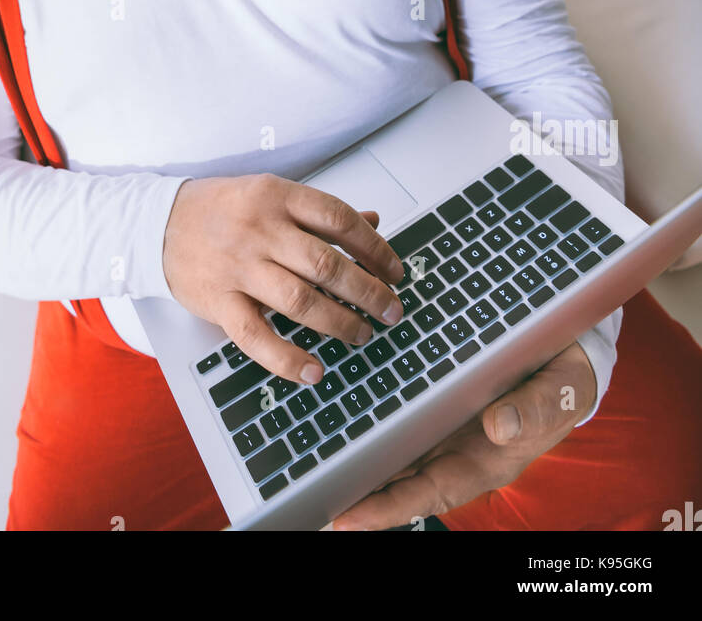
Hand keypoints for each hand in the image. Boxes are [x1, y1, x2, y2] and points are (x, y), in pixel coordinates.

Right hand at [162, 175, 404, 386]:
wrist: (157, 224)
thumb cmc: (221, 209)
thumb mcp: (271, 194)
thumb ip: (320, 212)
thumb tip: (374, 221)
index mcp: (278, 196)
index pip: (340, 219)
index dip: (376, 247)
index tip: (396, 270)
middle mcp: (260, 230)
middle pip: (326, 265)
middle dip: (369, 292)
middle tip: (391, 310)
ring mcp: (238, 267)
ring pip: (300, 301)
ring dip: (340, 323)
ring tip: (363, 334)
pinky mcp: (218, 301)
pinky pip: (257, 336)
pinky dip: (288, 358)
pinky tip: (314, 370)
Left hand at [330, 339, 597, 529]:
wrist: (566, 353)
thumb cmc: (563, 383)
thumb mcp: (559, 394)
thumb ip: (534, 411)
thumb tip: (500, 427)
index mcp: (482, 462)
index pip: (427, 494)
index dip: (387, 510)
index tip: (346, 520)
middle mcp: (454, 449)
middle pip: (397, 479)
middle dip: (353, 490)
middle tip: (306, 495)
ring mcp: (441, 427)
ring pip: (391, 449)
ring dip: (354, 456)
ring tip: (308, 460)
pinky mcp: (434, 399)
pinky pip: (397, 411)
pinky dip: (370, 416)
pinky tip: (340, 408)